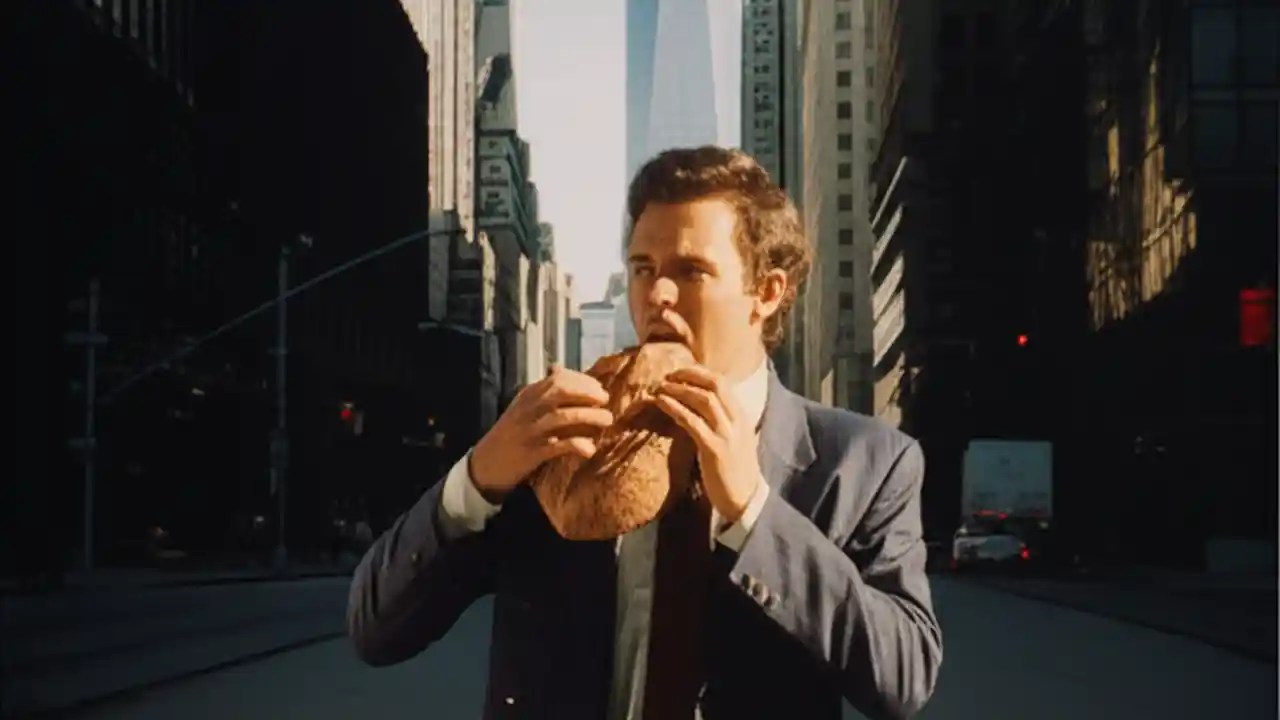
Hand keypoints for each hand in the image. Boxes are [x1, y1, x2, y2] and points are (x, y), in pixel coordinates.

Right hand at [470, 364, 613, 503]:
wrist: (486, 465)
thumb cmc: (511, 434)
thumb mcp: (522, 407)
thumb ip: (542, 391)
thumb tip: (560, 368)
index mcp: (527, 395)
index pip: (557, 379)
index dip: (582, 381)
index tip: (599, 389)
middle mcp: (528, 410)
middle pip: (560, 392)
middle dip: (587, 394)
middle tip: (605, 400)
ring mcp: (529, 431)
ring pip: (563, 417)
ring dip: (589, 417)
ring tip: (607, 420)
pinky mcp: (532, 454)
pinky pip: (558, 447)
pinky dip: (577, 445)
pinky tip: (590, 449)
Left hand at [653, 366, 763, 523]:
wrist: (745, 499)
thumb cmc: (735, 470)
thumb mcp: (734, 438)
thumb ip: (721, 420)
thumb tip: (698, 405)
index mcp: (742, 415)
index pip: (723, 382)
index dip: (700, 372)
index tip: (681, 371)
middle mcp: (737, 420)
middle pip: (715, 384)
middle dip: (690, 374)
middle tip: (668, 374)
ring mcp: (727, 434)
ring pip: (704, 399)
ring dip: (680, 389)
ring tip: (660, 386)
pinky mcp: (714, 449)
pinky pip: (692, 422)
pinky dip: (675, 408)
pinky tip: (661, 403)